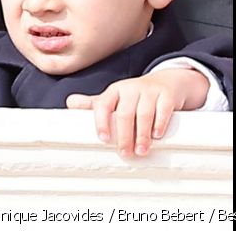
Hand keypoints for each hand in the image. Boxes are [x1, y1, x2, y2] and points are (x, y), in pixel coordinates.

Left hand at [66, 67, 209, 156]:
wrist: (166, 82)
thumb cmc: (135, 96)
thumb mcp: (115, 98)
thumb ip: (94, 104)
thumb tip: (69, 103)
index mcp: (114, 91)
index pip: (104, 104)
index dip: (102, 121)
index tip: (103, 139)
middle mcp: (130, 89)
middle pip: (125, 113)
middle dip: (124, 134)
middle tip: (125, 153)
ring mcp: (149, 91)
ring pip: (144, 113)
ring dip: (142, 134)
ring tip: (141, 151)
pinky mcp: (166, 96)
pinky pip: (163, 109)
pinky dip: (160, 123)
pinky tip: (157, 135)